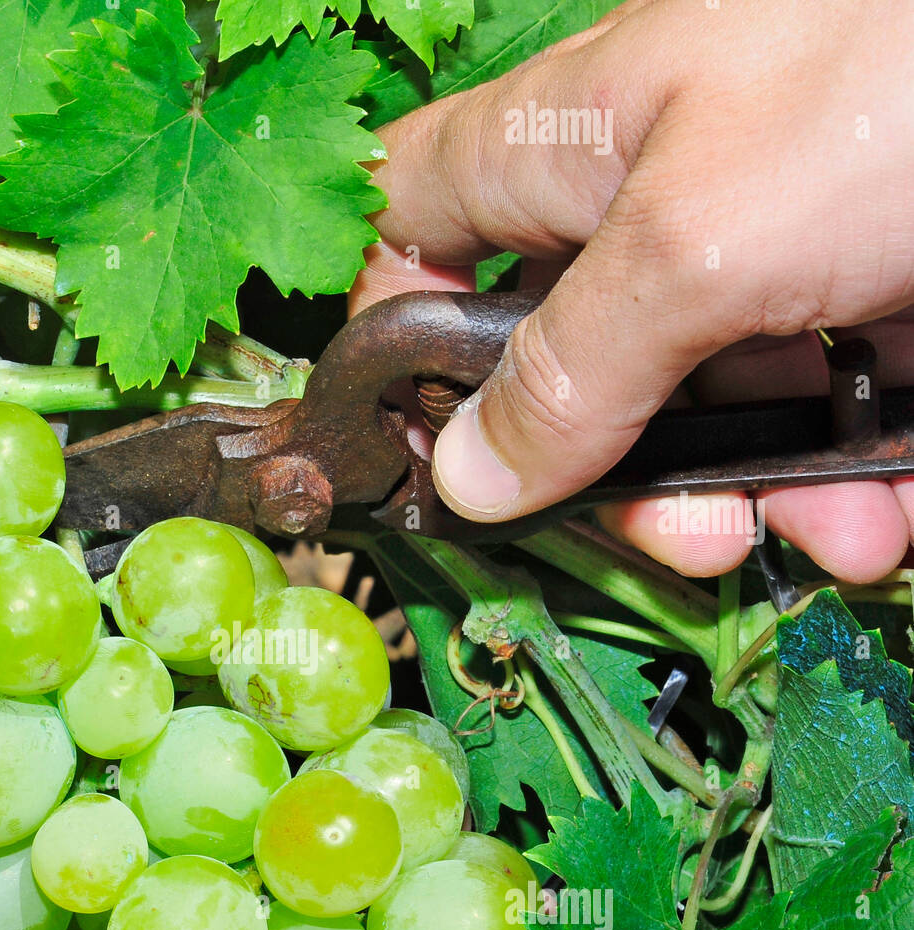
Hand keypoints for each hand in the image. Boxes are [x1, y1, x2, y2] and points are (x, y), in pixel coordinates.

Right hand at [352, 0, 913, 581]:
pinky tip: (891, 517)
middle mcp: (658, 200)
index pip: (415, 221)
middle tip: (674, 536)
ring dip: (749, 501)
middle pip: (568, 366)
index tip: (414, 444)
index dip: (388, 325)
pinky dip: (853, 480)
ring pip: (703, 411)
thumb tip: (463, 478)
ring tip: (822, 539)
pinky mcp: (873, 295)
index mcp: (573, 144)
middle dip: (612, 475)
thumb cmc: (897, 68)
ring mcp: (772, 251)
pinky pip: (826, 413)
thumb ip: (568, 372)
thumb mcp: (700, 238)